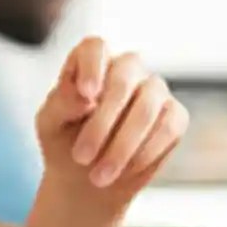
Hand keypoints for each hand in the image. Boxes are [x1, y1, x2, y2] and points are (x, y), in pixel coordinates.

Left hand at [37, 37, 189, 210]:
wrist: (88, 180)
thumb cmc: (64, 142)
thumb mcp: (50, 124)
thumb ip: (61, 103)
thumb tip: (86, 97)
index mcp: (92, 60)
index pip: (96, 47)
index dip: (92, 67)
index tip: (86, 95)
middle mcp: (127, 68)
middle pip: (123, 79)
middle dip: (101, 123)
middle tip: (81, 157)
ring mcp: (154, 89)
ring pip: (147, 106)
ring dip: (122, 145)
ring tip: (99, 176)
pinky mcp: (175, 115)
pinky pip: (168, 128)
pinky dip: (145, 153)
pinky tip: (126, 171)